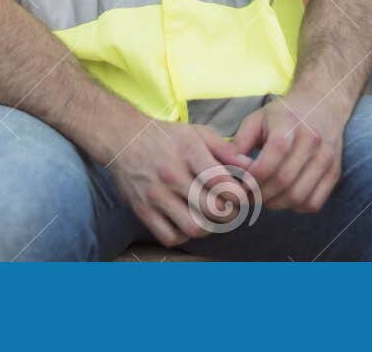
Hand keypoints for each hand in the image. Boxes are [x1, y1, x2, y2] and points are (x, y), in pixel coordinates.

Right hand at [106, 119, 244, 245]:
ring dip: (208, 227)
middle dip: (228, 213)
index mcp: (189, 152)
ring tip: (208, 216)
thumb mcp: (197, 133)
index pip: (221, 182)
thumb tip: (250, 168)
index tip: (240, 194)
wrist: (122, 138)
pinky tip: (186, 222)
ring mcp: (155, 195)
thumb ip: (225, 151)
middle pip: (212, 210)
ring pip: (193, 228)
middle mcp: (172, 175)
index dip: (238, 194)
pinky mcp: (142, 210)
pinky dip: (183, 236)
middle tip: (228, 208)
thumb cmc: (165, 136)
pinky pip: (170, 237)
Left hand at [230, 90, 348, 212]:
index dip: (250, 181)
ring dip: (277, 203)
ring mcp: (326, 159)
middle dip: (261, 195)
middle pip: (283, 182)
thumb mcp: (256, 119)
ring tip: (264, 197)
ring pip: (298, 196)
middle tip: (249, 196)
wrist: (322, 104)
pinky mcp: (334, 172)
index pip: (268, 164)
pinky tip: (285, 196)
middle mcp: (312, 142)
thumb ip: (239, 143)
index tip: (240, 185)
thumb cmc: (284, 114)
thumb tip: (228, 168)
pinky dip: (296, 206)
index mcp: (289, 126)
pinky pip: (314, 202)